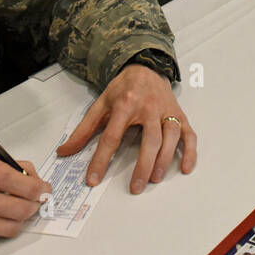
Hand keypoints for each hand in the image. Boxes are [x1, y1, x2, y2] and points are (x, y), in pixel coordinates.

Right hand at [0, 156, 51, 248]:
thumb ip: (6, 169)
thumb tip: (31, 177)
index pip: (31, 186)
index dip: (41, 189)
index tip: (43, 190)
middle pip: (26, 210)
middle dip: (32, 206)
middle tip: (31, 202)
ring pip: (13, 228)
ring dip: (16, 219)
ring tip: (9, 210)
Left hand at [56, 64, 196, 193]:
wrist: (145, 67)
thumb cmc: (123, 88)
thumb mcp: (100, 104)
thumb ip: (83, 129)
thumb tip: (64, 151)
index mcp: (125, 105)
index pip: (112, 137)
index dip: (101, 160)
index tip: (94, 180)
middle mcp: (148, 107)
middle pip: (149, 139)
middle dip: (143, 165)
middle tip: (136, 187)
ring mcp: (166, 111)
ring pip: (170, 137)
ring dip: (165, 159)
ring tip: (155, 179)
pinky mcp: (180, 114)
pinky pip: (188, 134)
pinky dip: (190, 152)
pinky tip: (186, 168)